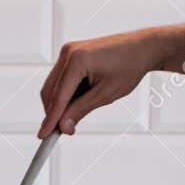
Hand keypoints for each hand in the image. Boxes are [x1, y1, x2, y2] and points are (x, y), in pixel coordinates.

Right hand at [39, 28, 168, 137]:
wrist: (142, 47)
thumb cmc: (129, 67)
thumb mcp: (105, 95)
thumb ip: (81, 110)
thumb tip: (63, 127)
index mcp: (77, 60)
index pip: (58, 96)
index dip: (50, 119)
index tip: (43, 136)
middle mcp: (68, 52)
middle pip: (50, 91)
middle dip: (54, 113)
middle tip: (65, 132)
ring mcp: (69, 51)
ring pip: (54, 86)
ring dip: (59, 104)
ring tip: (74, 118)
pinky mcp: (72, 53)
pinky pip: (61, 79)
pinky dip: (65, 94)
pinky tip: (77, 103)